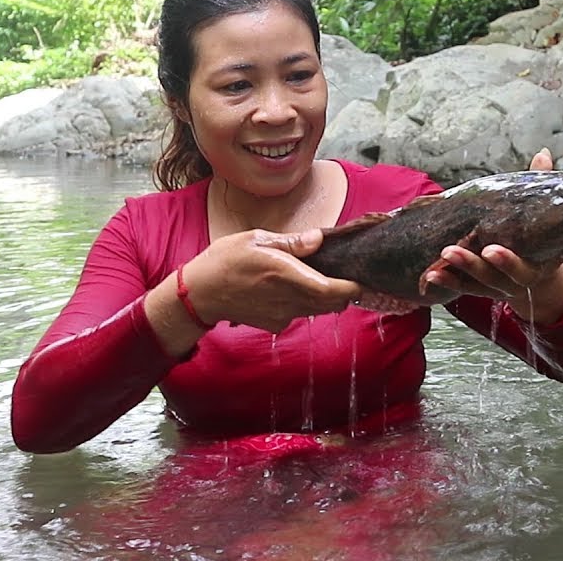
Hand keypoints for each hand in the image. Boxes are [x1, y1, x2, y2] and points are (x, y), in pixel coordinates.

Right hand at [184, 229, 362, 332]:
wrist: (199, 294)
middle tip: (347, 274)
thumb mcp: (255, 239)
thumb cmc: (224, 261)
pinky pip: (300, 313)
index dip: (352, 288)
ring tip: (322, 277)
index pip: (330, 289)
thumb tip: (318, 238)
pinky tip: (294, 287)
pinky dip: (305, 302)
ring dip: (326, 296)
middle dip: (344, 291)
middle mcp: (287, 298)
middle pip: (331, 302)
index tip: (363, 280)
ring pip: (318, 308)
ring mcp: (282, 314)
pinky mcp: (275, 323)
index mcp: (284, 274)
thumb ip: (290, 243)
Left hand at [421, 146, 562, 321]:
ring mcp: (500, 285)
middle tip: (488, 250)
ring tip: (448, 252)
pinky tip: (432, 274)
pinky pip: (462, 287)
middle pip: (515, 273)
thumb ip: (540, 185)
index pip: (562, 256)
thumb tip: (543, 153)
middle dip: (502, 263)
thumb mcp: (537, 215)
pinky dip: (447, 281)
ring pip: (484, 281)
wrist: (521, 273)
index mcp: (546, 259)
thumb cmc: (530, 238)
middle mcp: (524, 277)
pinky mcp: (478, 288)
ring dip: (466, 267)